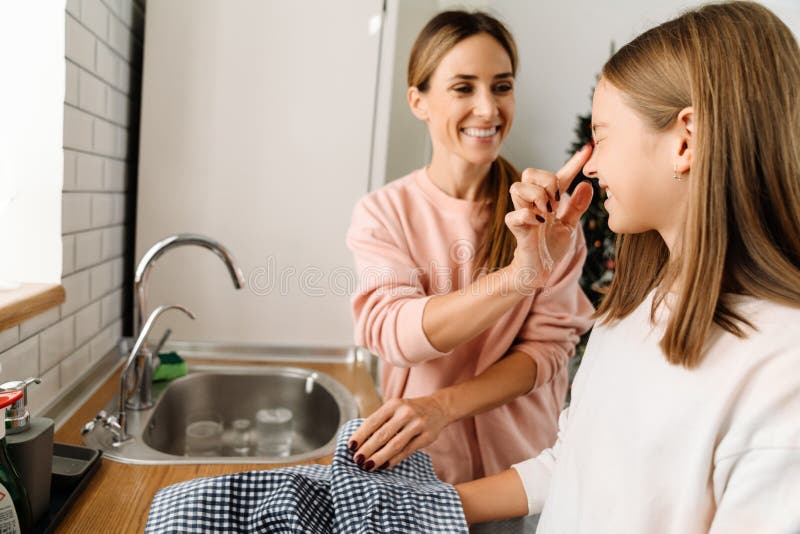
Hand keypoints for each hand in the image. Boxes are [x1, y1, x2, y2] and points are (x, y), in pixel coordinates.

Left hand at [346, 395, 449, 471]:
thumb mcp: (396, 409)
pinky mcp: (427, 436)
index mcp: (394, 404)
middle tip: (357, 460)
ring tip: (368, 466)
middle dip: (367, 449)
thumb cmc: (410, 411)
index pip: (373, 421)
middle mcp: (405, 413)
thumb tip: (360, 442)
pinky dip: (394, 460)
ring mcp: (417, 424)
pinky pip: (407, 451)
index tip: (350, 447)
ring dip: (379, 457)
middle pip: (382, 434)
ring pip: (395, 444)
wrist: (438, 408)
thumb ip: (381, 422)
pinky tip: (385, 466)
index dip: (360, 435)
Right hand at [506, 144, 593, 289]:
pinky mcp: (516, 228)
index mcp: (550, 199)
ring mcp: (523, 213)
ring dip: (536, 196)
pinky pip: (516, 214)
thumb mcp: (570, 226)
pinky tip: (540, 223)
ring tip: (547, 212)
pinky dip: (529, 216)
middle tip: (557, 200)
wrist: (540, 271)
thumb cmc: (551, 247)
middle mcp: (534, 202)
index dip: (575, 161)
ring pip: (517, 187)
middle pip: (529, 172)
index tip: (589, 149)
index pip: (560, 175)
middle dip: (546, 180)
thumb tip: (588, 185)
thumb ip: (577, 207)